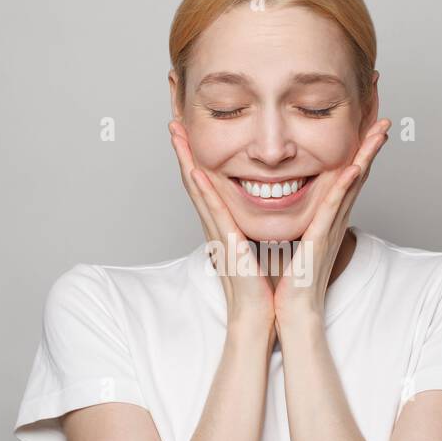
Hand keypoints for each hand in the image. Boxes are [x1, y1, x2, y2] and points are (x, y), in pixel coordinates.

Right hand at [168, 120, 275, 331]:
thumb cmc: (265, 288)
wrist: (261, 317)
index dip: (196, 158)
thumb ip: (259, 228)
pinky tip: (195, 169)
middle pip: (195, 181)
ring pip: (198, 190)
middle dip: (184, 151)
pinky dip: (203, 190)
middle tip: (173, 123)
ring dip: (186, 160)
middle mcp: (217, 227)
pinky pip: (214, 213)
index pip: (208, 185)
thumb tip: (269, 211)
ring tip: (175, 134)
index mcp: (225, 226)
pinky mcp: (228, 245)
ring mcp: (219, 235)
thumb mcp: (262, 247)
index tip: (189, 133)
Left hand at [274, 118, 389, 328]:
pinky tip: (354, 166)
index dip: (356, 152)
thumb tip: (277, 204)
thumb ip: (288, 222)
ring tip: (381, 132)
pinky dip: (344, 186)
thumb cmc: (286, 283)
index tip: (365, 128)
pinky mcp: (322, 240)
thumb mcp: (287, 241)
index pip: (342, 178)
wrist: (289, 313)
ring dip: (366, 156)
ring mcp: (330, 229)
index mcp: (324, 220)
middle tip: (385, 120)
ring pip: (351, 184)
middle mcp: (332, 221)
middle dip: (370, 147)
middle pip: (356, 175)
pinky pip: (334, 208)